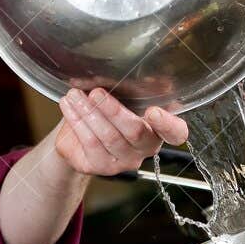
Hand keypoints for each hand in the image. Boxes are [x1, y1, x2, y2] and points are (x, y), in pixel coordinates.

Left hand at [55, 88, 189, 175]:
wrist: (77, 131)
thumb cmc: (107, 109)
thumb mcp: (123, 94)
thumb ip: (138, 88)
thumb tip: (151, 76)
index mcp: (158, 129)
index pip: (176, 133)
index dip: (168, 124)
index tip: (153, 111)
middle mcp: (144, 148)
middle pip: (135, 133)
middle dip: (114, 111)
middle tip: (96, 93)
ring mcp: (122, 161)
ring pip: (108, 138)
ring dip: (90, 113)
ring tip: (75, 95)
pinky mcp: (100, 167)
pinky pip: (89, 143)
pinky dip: (77, 122)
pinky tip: (68, 106)